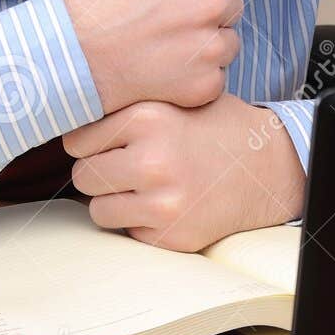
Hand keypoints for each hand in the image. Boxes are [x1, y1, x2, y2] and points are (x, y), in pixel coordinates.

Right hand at [59, 0, 245, 112]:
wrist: (66, 58)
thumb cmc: (89, 2)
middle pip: (234, 2)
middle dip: (210, 12)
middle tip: (172, 24)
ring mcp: (208, 42)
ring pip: (230, 41)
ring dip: (207, 46)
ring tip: (166, 50)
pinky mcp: (205, 81)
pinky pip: (218, 76)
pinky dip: (197, 79)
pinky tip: (164, 74)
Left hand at [62, 93, 305, 251]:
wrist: (268, 167)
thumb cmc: (214, 128)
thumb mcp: (173, 99)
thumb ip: (126, 109)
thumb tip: (65, 117)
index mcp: (146, 118)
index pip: (76, 140)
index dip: (89, 143)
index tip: (106, 145)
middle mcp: (151, 160)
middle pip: (83, 176)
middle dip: (100, 173)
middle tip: (126, 167)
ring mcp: (162, 202)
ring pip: (98, 209)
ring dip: (114, 201)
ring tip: (143, 187)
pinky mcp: (171, 235)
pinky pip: (127, 232)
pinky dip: (138, 223)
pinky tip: (165, 205)